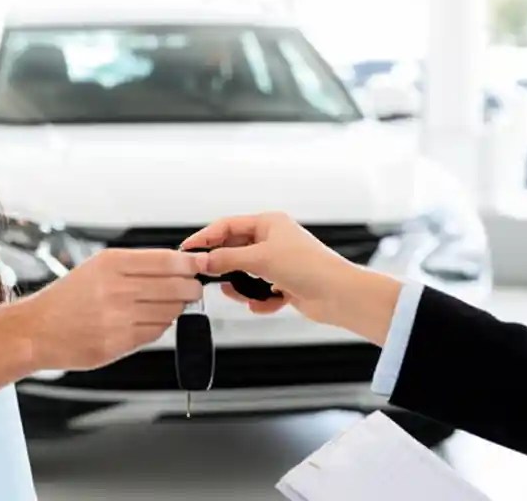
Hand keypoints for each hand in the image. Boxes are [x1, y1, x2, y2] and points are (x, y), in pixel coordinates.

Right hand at [21, 248, 204, 369]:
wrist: (37, 330)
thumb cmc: (68, 298)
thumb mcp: (97, 267)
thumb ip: (136, 265)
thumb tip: (178, 264)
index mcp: (112, 263)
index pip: (168, 260)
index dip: (191, 264)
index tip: (201, 265)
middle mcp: (117, 288)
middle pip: (176, 286)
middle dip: (192, 288)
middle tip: (193, 288)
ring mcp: (119, 318)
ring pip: (170, 311)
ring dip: (177, 308)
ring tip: (168, 304)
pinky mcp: (119, 343)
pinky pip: (156, 332)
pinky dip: (160, 325)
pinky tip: (149, 320)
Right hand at [182, 212, 400, 343]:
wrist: (339, 295)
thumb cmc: (309, 267)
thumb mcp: (261, 258)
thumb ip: (227, 259)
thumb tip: (203, 261)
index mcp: (269, 223)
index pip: (227, 225)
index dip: (205, 237)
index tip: (187, 251)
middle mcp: (274, 240)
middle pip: (235, 250)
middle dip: (224, 266)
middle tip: (207, 276)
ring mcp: (279, 262)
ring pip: (246, 273)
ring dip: (242, 286)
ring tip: (239, 294)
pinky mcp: (285, 283)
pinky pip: (261, 291)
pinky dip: (260, 300)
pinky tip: (266, 303)